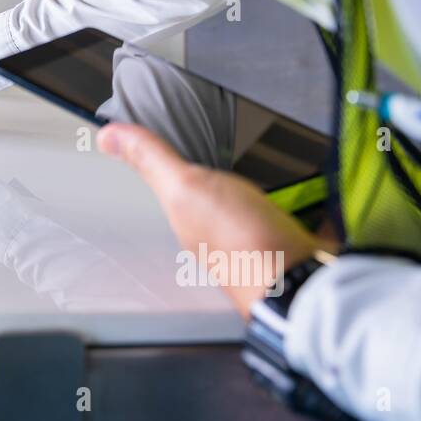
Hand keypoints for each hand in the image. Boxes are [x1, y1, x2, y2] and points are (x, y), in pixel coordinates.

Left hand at [97, 122, 323, 315]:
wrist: (303, 284)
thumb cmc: (243, 242)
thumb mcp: (186, 188)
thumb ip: (152, 160)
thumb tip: (106, 136)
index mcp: (190, 221)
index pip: (173, 190)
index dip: (170, 170)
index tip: (169, 144)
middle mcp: (220, 236)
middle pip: (213, 203)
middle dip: (215, 182)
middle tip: (215, 152)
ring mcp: (260, 243)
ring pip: (251, 213)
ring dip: (255, 195)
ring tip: (258, 169)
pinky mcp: (297, 245)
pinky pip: (296, 219)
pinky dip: (303, 205)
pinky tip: (314, 193)